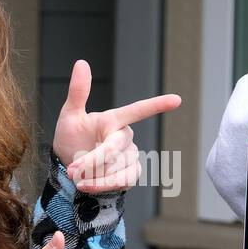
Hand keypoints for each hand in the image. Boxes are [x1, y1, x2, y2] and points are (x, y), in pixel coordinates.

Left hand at [52, 59, 181, 192]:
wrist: (70, 169)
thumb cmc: (71, 139)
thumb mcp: (70, 116)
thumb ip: (79, 92)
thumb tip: (81, 62)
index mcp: (114, 120)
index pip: (138, 110)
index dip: (157, 105)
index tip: (177, 100)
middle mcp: (126, 137)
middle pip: (113, 148)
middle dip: (91, 161)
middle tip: (73, 170)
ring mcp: (131, 156)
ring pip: (117, 167)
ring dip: (94, 175)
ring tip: (77, 177)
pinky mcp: (131, 174)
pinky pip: (123, 181)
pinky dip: (102, 185)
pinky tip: (87, 185)